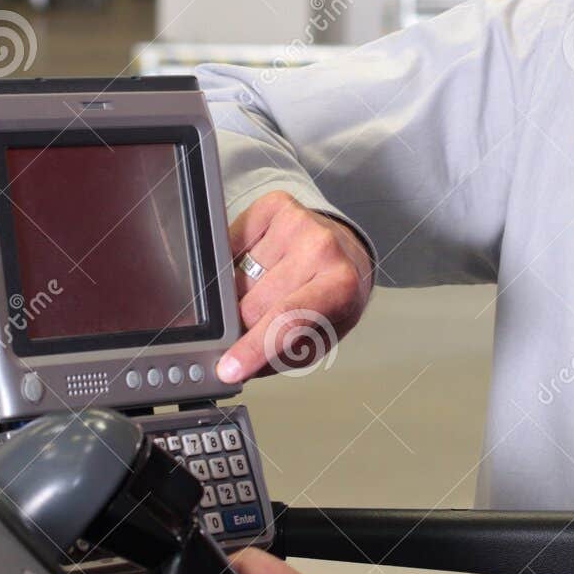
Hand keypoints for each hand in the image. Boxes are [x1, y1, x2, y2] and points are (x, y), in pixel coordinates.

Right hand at [215, 190, 373, 382]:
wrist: (346, 256)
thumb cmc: (332, 302)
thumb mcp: (318, 340)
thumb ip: (278, 354)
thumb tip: (231, 364)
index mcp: (341, 286)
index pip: (287, 319)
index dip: (253, 347)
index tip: (227, 368)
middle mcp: (321, 247)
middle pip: (252, 304)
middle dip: (245, 324)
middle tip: (259, 324)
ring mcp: (297, 222)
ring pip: (236, 278)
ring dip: (242, 293)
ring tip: (268, 289)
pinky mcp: (275, 205)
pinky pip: (230, 244)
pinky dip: (235, 263)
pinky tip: (258, 267)